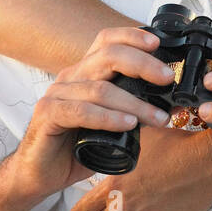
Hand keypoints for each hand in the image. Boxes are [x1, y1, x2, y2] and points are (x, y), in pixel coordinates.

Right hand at [9, 26, 174, 203]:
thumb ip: (135, 110)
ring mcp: (57, 94)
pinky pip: (81, 111)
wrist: (40, 173)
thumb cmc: (77, 147)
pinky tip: (127, 125)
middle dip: (143, 65)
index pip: (107, 41)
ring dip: (134, 103)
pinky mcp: (47, 115)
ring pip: (101, 89)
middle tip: (167, 79)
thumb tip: (171, 105)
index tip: (157, 44)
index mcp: (86, 73)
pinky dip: (108, 117)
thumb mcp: (113, 125)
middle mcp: (71, 77)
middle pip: (108, 56)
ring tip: (158, 118)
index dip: (132, 36)